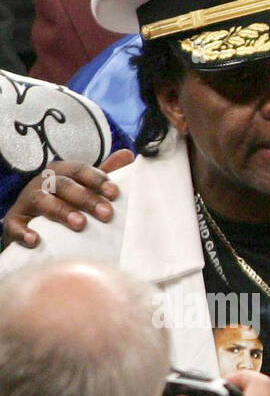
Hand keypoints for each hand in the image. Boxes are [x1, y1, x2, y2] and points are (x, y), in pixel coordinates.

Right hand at [2, 149, 133, 248]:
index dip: (98, 180)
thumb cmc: (65, 199)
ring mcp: (27, 201)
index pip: (81, 171)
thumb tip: (129, 155)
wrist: (29, 218)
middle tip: (107, 214)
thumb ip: (104, 172)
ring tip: (80, 224)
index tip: (115, 193)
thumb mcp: (82, 185)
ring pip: (42, 201)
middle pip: (65, 186)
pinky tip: (35, 240)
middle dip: (86, 198)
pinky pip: (15, 225)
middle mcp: (44, 183)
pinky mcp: (14, 221)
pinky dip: (23, 232)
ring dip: (61, 211)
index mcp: (62, 173)